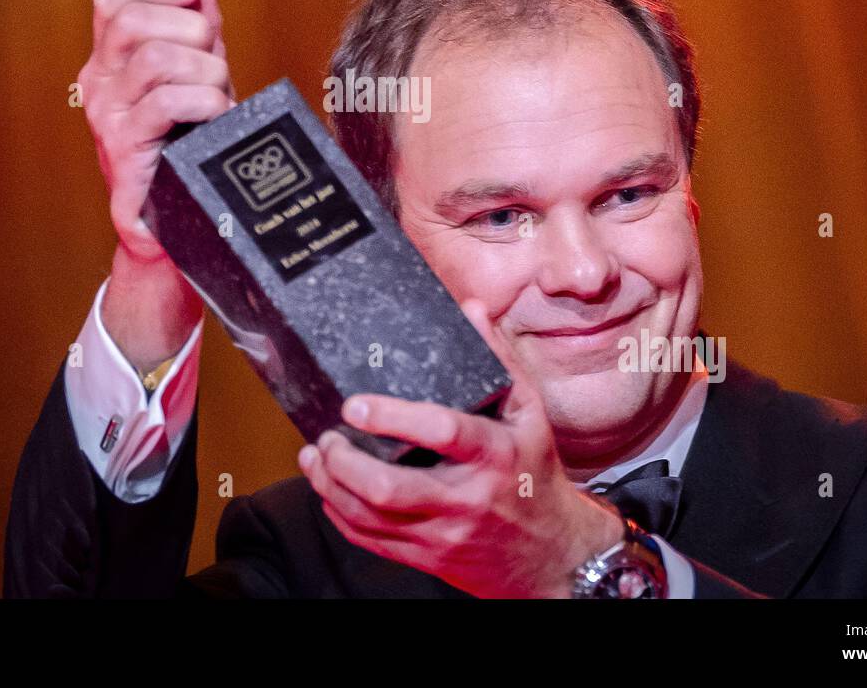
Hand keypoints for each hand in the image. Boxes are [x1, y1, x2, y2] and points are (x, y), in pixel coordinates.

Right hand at [79, 0, 232, 264]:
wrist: (178, 219)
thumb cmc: (188, 142)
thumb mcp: (199, 72)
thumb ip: (198, 21)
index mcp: (110, 59)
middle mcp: (99, 83)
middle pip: (131, 21)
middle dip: (190, 29)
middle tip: (215, 59)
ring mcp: (107, 116)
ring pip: (154, 58)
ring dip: (204, 70)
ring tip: (219, 94)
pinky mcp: (124, 148)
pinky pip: (166, 102)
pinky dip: (205, 101)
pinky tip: (218, 115)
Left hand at [297, 299, 624, 597]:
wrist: (550, 553)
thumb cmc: (534, 471)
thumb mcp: (529, 413)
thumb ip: (498, 359)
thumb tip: (471, 308)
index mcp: (495, 454)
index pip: (442, 432)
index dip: (391, 417)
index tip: (354, 404)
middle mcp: (468, 498)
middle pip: (391, 488)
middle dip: (345, 462)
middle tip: (327, 435)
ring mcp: (445, 534)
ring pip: (372, 518)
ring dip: (331, 486)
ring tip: (315, 456)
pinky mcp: (428, 558)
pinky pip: (372, 541)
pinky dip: (340, 515)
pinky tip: (329, 489)